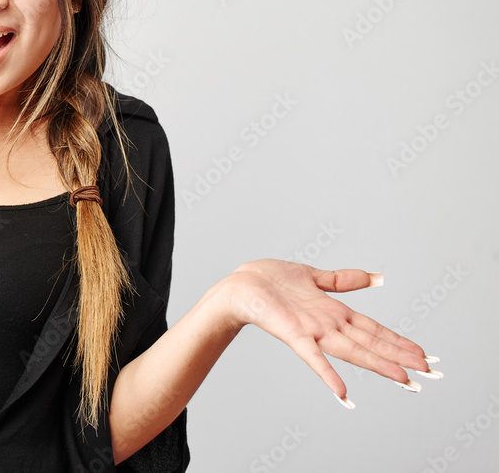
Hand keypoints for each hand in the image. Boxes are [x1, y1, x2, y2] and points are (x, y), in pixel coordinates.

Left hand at [224, 259, 438, 404]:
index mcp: (335, 313)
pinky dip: (327, 374)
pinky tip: (342, 392)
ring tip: (404, 379)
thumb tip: (378, 277)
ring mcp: (312, 332)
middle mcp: (328, 326)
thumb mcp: (315, 276)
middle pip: (371, 344)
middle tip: (430, 374)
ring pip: (352, 351)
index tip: (425, 355)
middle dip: (401, 358)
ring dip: (378, 366)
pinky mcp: (293, 334)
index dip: (400, 342)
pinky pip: (312, 357)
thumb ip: (344, 280)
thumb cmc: (271, 280)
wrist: (239, 286)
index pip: (375, 330)